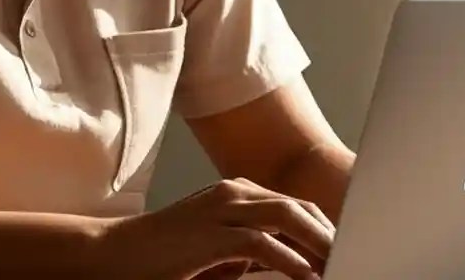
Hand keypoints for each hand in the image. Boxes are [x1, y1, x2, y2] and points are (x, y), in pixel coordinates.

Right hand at [96, 177, 334, 279]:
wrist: (112, 256)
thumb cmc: (161, 260)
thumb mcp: (217, 253)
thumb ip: (252, 253)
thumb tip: (293, 266)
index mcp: (235, 194)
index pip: (294, 207)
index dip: (323, 229)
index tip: (343, 253)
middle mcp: (233, 194)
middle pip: (300, 208)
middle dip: (330, 235)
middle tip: (352, 258)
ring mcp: (222, 210)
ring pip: (290, 218)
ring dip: (320, 244)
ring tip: (340, 266)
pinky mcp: (213, 234)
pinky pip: (264, 245)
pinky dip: (291, 262)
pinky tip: (307, 278)